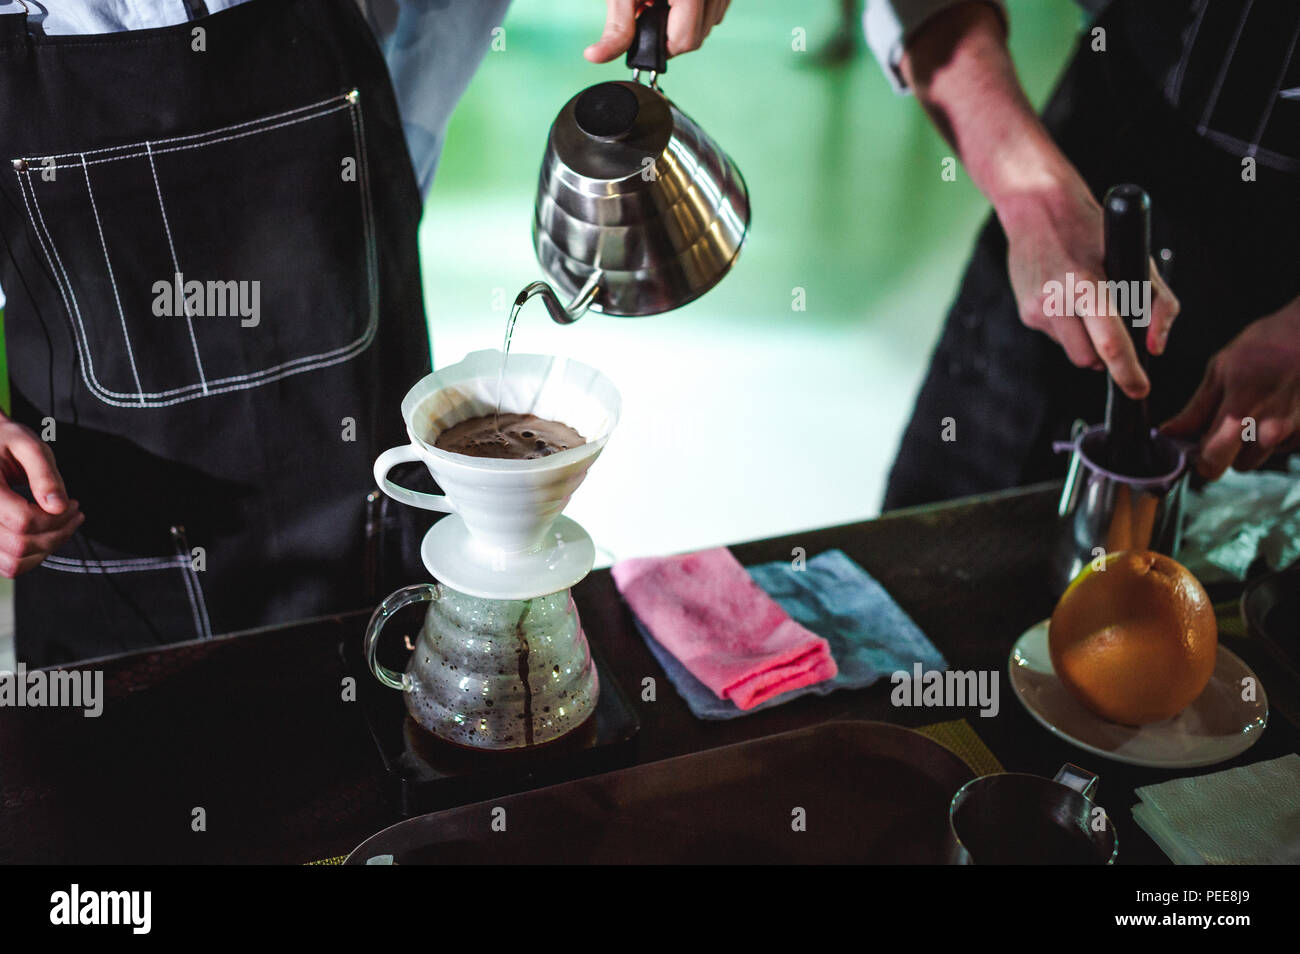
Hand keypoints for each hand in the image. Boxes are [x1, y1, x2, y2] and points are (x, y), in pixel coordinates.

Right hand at [0, 415, 82, 576]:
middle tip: (74, 513)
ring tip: (64, 524)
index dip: (57, 518)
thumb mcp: (27, 444)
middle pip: (20, 546)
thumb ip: (44, 474)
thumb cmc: (2, 441)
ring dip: (47, 549)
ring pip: (13, 563)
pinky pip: (7, 565)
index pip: (23, 521)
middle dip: (57, 534)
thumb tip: (58, 506)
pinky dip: (32, 556)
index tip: (73, 505)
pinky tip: (46, 533)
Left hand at [584, 0, 729, 62]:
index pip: (684, 41)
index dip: (661, 45)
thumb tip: (597, 56)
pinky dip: (697, 7)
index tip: (646, 34)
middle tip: (650, 8)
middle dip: (671, 31)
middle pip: (698, 35)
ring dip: (684, 20)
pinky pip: (716, 6)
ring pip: (709, 22)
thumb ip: (616, 25)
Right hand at [898, 2, 1177, 397]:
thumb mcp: (1136, 257)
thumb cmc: (1093, 231)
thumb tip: (1156, 346)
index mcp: (1088, 285)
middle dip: (1103, 355)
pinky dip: (1067, 325)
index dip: (1127, 372)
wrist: (1039, 210)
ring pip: (1071, 350)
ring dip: (1084, 339)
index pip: (1109, 343)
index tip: (1139, 389)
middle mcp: (1058, 300)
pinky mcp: (1024, 312)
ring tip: (1085, 304)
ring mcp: (1037, 308)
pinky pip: (1055, 335)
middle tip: (1113, 335)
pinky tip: (1065, 296)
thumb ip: (1157, 304)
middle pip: (1087, 359)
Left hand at [1161, 298, 1299, 478]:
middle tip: (1227, 425)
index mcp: (1240, 415)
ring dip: (1254, 443)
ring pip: (1263, 456)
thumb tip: (1169, 433)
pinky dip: (1277, 434)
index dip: (1203, 461)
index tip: (1198, 451)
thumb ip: (1195, 410)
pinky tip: (1277, 407)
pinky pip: (1284, 445)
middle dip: (1231, 451)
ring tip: (1256, 410)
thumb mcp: (1220, 370)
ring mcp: (1293, 433)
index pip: (1214, 461)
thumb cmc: (1264, 345)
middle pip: (1240, 465)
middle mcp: (1270, 431)